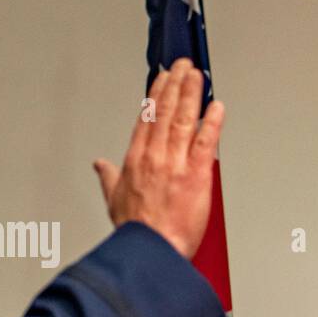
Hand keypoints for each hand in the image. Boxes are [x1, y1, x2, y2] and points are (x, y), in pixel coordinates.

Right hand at [93, 57, 225, 258]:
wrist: (152, 250)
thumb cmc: (136, 231)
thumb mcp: (114, 200)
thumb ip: (108, 177)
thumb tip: (100, 164)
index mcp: (135, 159)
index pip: (147, 118)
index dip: (156, 94)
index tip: (163, 79)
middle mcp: (155, 156)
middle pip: (166, 111)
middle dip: (175, 84)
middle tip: (183, 66)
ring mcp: (175, 164)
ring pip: (184, 119)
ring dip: (192, 94)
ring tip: (198, 75)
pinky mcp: (196, 175)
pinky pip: (206, 142)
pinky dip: (212, 123)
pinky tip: (217, 107)